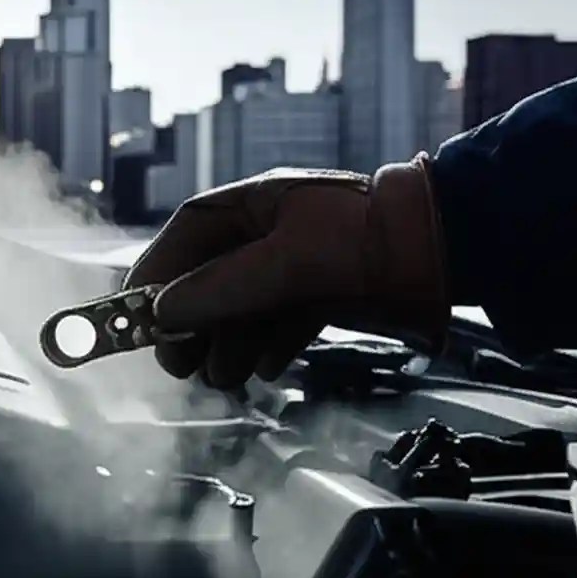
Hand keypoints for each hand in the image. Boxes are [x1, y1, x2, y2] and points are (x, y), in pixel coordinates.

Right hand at [124, 154, 448, 388]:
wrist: (447, 252)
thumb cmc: (369, 239)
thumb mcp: (289, 261)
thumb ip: (223, 286)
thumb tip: (165, 311)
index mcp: (251, 205)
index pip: (182, 239)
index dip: (153, 279)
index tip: (130, 318)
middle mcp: (264, 234)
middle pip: (205, 282)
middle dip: (192, 325)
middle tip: (181, 363)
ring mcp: (290, 266)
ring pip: (238, 311)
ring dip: (228, 344)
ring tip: (231, 372)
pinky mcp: (315, 295)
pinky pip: (272, 324)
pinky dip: (266, 346)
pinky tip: (273, 361)